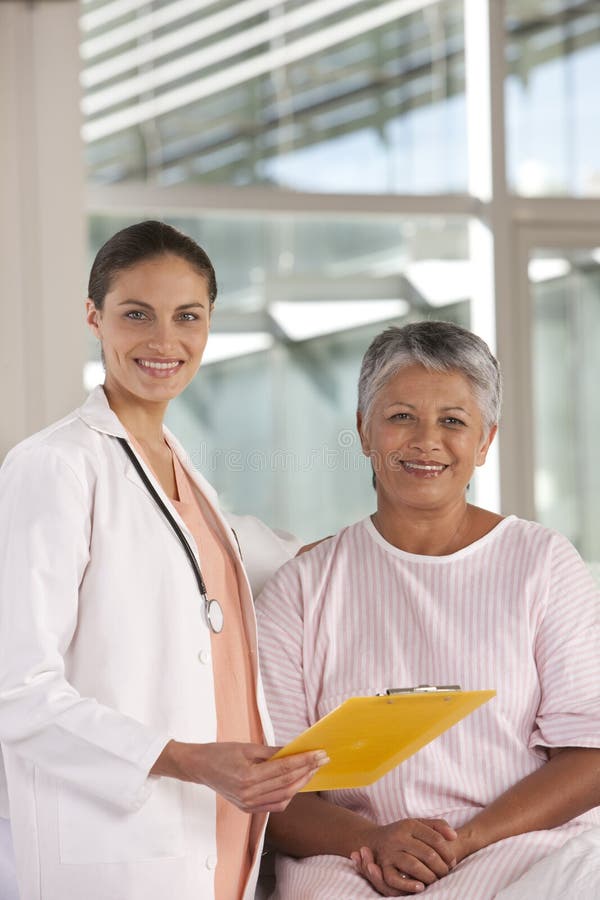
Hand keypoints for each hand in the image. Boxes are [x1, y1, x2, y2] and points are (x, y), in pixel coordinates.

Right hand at [152, 740, 327, 813]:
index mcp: (247, 776)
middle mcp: (248, 794)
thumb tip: (295, 749)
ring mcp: (248, 804)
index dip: (304, 761)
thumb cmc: (221, 753)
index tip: (319, 753)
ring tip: (312, 770)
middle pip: (287, 783)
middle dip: (308, 771)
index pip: (284, 769)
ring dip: (301, 783)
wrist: (200, 767)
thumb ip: (272, 751)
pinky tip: (296, 784)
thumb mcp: (246, 746)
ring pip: (284, 797)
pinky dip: (288, 795)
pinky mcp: (247, 809)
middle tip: (322, 759)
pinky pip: (275, 806)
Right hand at [350, 818, 457, 895]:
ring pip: (414, 866)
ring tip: (435, 879)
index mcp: (409, 825)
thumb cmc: (403, 834)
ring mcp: (389, 852)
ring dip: (430, 876)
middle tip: (445, 872)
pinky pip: (395, 879)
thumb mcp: (418, 824)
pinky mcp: (382, 867)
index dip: (448, 852)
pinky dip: (408, 885)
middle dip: (442, 867)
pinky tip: (420, 887)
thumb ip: (437, 826)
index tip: (452, 861)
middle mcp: (398, 837)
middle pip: (428, 853)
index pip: (435, 838)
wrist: (374, 840)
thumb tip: (454, 836)